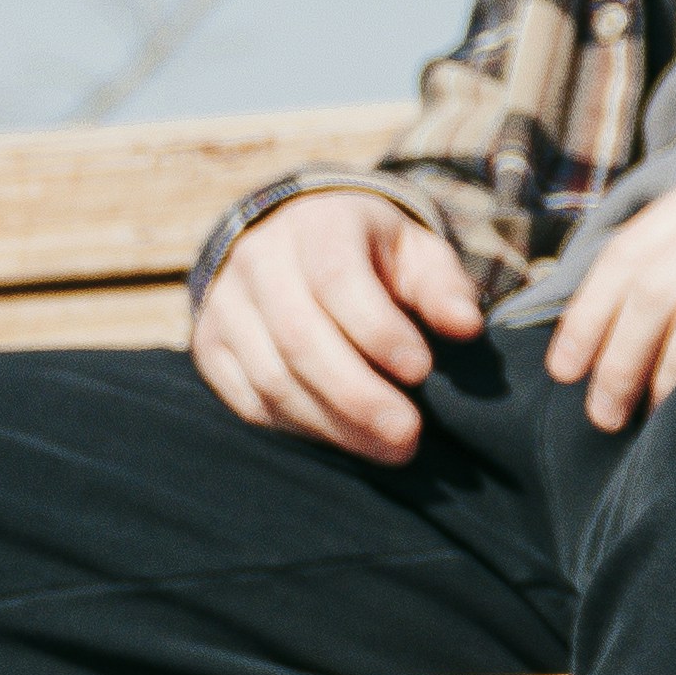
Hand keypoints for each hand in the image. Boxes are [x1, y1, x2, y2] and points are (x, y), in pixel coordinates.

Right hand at [190, 189, 482, 463]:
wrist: (289, 240)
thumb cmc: (369, 253)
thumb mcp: (414, 251)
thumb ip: (442, 286)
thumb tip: (465, 327)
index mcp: (315, 225)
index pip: (337, 279)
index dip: (378, 330)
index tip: (422, 370)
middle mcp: (258, 261)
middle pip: (299, 339)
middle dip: (358, 396)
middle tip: (408, 436)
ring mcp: (225, 306)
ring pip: (272, 378)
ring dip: (333, 423)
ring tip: (389, 449)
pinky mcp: (209, 349)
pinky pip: (249, 402)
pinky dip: (299, 429)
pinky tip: (344, 439)